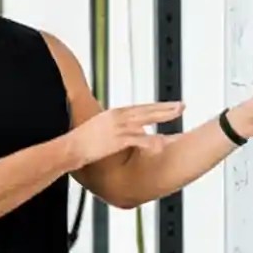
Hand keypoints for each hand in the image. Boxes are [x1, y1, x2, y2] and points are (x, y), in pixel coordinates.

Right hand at [68, 101, 185, 167]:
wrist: (70, 148)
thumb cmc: (81, 142)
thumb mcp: (99, 129)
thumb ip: (113, 128)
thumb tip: (123, 132)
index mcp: (114, 114)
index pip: (140, 108)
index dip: (156, 106)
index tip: (170, 105)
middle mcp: (117, 117)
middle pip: (146, 110)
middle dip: (165, 108)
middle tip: (182, 105)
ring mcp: (118, 128)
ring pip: (145, 120)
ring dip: (162, 117)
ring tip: (177, 115)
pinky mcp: (117, 140)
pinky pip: (138, 139)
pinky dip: (150, 140)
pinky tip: (162, 143)